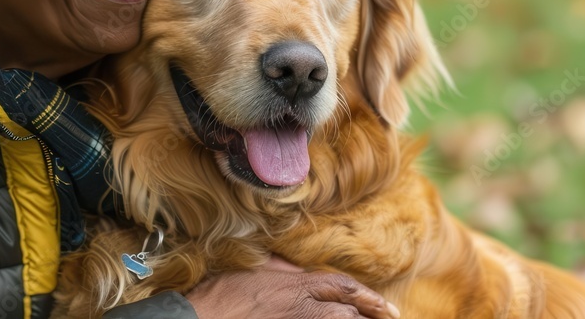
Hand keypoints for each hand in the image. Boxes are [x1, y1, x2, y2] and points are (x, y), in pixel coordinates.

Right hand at [184, 256, 399, 318]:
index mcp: (293, 285)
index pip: (340, 286)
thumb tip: (295, 270)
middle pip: (346, 311)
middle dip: (371, 315)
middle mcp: (300, 307)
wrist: (199, 317)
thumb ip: (280, 271)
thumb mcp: (255, 271)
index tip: (385, 306)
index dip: (367, 296)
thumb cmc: (221, 295)